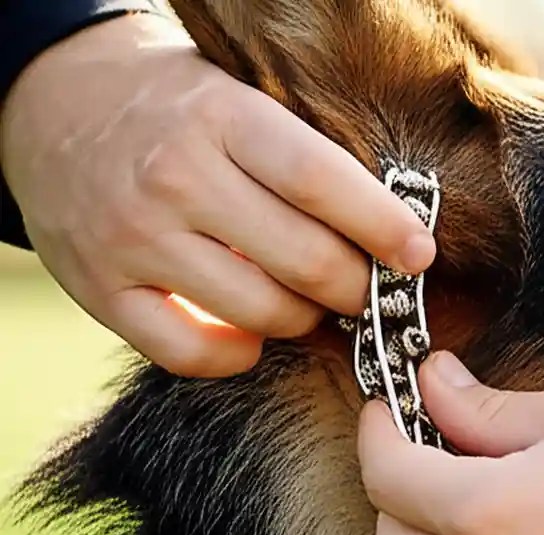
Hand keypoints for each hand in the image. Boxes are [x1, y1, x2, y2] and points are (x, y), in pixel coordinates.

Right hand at [0, 14, 433, 376]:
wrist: (54, 107)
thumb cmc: (176, 109)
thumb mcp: (238, 98)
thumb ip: (302, 157)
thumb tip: (391, 232)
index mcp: (221, 118)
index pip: (319, 181)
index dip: (381, 225)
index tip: (418, 254)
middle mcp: (175, 178)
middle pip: (302, 259)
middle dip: (356, 288)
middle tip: (369, 289)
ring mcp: (132, 238)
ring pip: (260, 313)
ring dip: (304, 320)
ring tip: (309, 301)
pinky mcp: (99, 289)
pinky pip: (192, 354)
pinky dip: (237, 356)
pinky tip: (251, 333)